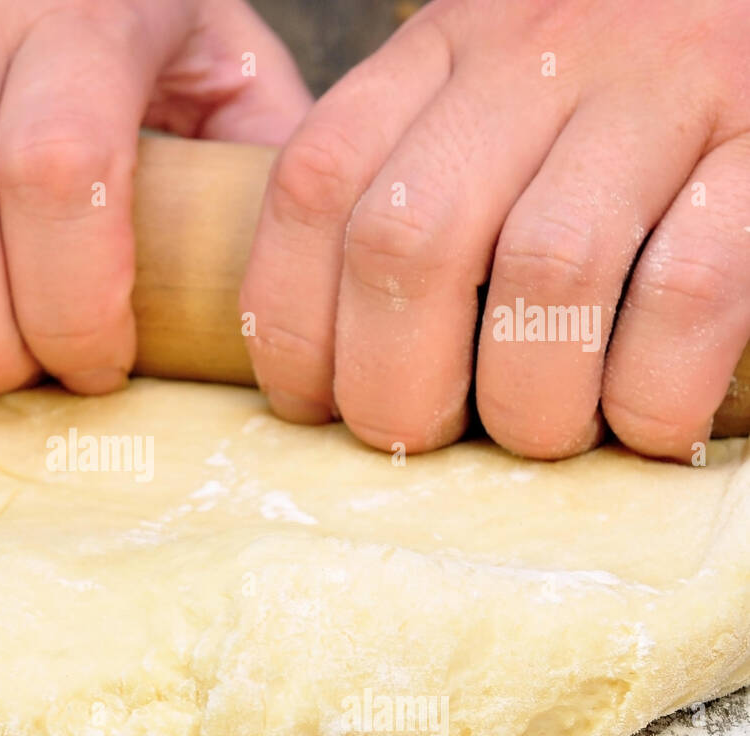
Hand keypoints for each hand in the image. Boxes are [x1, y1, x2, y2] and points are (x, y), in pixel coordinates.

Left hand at [242, 0, 749, 459]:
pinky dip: (653, 388)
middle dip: (394, 386)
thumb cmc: (608, 99)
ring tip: (541, 433)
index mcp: (442, 53)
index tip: (314, 403)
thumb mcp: (481, 106)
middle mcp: (537, 55)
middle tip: (425, 438)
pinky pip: (688, 288)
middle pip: (405, 241)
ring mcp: (660, 87)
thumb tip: (331, 360)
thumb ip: (406, 188)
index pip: (314, 185)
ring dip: (526, 398)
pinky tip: (648, 421)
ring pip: (542, 269)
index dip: (291, 322)